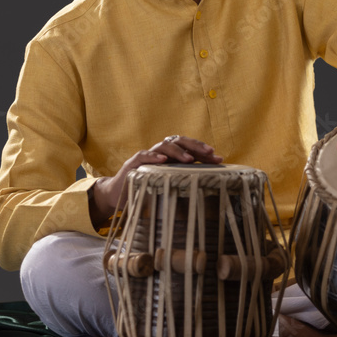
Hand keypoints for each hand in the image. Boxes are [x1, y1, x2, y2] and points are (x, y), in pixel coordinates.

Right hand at [88, 135, 221, 227]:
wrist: (117, 195)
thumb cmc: (146, 190)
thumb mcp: (167, 186)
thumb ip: (182, 181)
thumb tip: (210, 185)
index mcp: (171, 157)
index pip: (189, 148)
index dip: (203, 152)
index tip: (219, 158)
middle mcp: (160, 153)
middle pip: (180, 141)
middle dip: (196, 146)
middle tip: (210, 152)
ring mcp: (147, 157)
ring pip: (164, 145)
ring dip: (178, 151)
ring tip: (189, 159)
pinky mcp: (133, 163)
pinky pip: (144, 155)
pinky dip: (154, 156)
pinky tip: (163, 159)